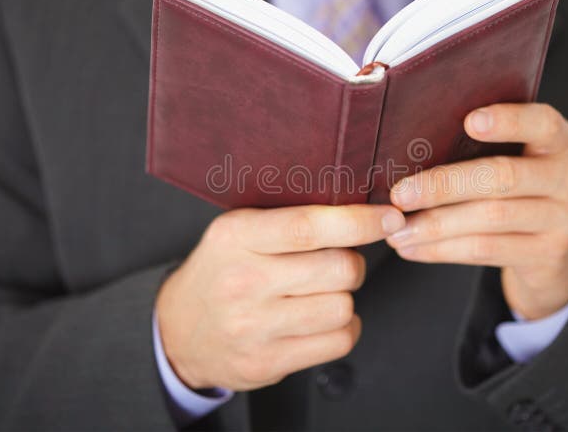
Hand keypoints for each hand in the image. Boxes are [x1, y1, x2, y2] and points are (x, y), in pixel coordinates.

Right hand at [156, 204, 404, 390]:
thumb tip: (358, 206)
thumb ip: (287, 217)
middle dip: (353, 263)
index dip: (358, 221)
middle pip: (338, 268)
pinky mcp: (266, 362)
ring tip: (325, 292)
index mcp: (236, 236)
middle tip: (339, 262)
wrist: (179, 329)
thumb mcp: (237, 231)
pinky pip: (337, 341)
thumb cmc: (222, 271)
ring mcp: (254, 326)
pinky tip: (324, 319)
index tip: (388, 217)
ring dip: (346, 297)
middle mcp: (243, 281)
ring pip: (342, 307)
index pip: (308, 226)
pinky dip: (344, 328)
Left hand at [386, 103, 567, 319]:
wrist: (558, 248)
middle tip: (401, 194)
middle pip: (503, 176)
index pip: (543, 123)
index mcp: (562, 142)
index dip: (508, 121)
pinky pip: (488, 250)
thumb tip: (407, 148)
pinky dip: (443, 250)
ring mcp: (566, 219)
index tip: (470, 121)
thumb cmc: (521, 190)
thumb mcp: (519, 160)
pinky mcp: (550, 254)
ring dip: (436, 225)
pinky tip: (413, 248)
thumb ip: (483, 148)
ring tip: (398, 229)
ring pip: (491, 218)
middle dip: (444, 185)